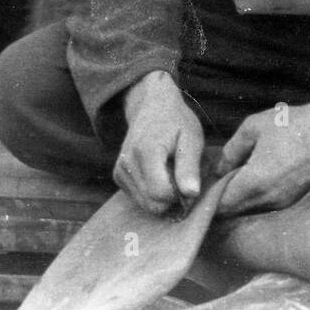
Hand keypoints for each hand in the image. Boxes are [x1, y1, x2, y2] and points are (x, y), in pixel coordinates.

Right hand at [114, 70, 203, 213]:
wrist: (152, 105)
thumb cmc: (177, 122)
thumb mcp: (191, 138)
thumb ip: (190, 167)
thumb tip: (191, 194)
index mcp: (146, 152)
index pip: (162, 194)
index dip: (180, 193)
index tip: (188, 178)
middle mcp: (127, 163)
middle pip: (153, 203)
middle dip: (172, 197)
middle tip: (180, 174)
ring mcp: (120, 170)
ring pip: (146, 204)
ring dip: (162, 195)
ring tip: (169, 170)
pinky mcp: (118, 175)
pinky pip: (139, 199)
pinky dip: (152, 192)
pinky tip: (158, 172)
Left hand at [215, 98, 309, 215]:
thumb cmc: (291, 124)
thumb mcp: (253, 128)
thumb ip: (230, 151)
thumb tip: (217, 170)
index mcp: (254, 183)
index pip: (221, 206)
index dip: (208, 200)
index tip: (201, 189)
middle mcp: (268, 200)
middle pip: (235, 211)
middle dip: (222, 201)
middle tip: (214, 183)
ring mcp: (283, 202)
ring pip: (251, 210)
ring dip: (239, 200)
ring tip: (233, 179)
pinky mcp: (294, 200)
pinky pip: (266, 205)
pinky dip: (255, 198)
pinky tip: (254, 179)